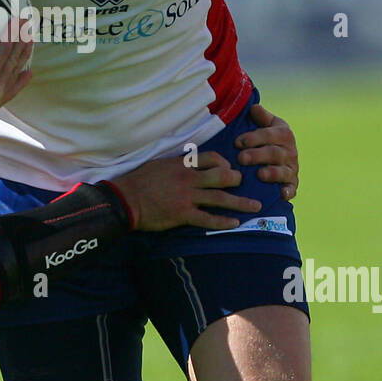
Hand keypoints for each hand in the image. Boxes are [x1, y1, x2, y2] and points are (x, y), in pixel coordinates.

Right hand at [0, 26, 31, 128]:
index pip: (3, 50)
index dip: (12, 33)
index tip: (18, 19)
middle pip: (13, 60)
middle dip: (21, 40)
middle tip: (27, 24)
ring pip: (15, 74)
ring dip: (24, 56)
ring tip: (30, 40)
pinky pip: (12, 91)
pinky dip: (21, 80)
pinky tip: (29, 71)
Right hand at [112, 151, 261, 231]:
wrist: (125, 200)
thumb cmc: (139, 181)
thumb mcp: (159, 163)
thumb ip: (177, 163)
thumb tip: (189, 162)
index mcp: (182, 164)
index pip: (211, 157)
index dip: (224, 162)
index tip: (229, 167)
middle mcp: (188, 178)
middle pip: (221, 176)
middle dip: (237, 179)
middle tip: (243, 184)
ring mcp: (187, 197)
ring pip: (220, 198)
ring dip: (240, 202)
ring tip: (256, 206)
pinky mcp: (183, 214)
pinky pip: (208, 218)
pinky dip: (223, 221)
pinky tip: (235, 223)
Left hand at [234, 104, 298, 200]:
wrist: (281, 159)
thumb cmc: (268, 139)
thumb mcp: (267, 125)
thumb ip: (261, 117)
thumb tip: (254, 108)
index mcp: (284, 134)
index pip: (270, 134)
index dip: (254, 138)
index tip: (237, 142)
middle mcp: (290, 151)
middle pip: (274, 153)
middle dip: (257, 155)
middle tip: (241, 158)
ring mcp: (292, 168)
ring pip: (283, 171)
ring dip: (272, 173)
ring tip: (259, 174)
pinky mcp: (292, 184)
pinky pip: (292, 189)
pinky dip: (288, 191)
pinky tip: (281, 194)